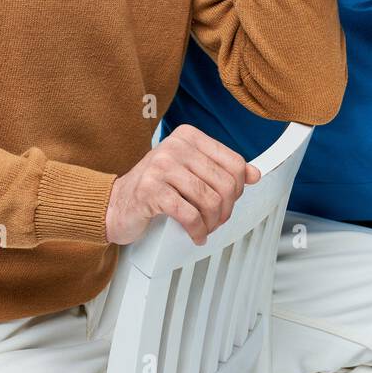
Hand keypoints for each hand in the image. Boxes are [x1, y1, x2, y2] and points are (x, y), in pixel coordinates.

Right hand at [104, 124, 260, 245]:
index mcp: (188, 136)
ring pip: (210, 200)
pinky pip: (189, 215)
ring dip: (213, 223)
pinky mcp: (151, 190)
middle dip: (226, 210)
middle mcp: (175, 146)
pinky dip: (197, 231)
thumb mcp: (189, 171)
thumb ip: (219, 169)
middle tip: (216, 220)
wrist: (116, 204)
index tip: (229, 201)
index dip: (238, 189)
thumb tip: (254, 174)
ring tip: (206, 229)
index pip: (234, 162)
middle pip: (225, 183)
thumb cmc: (154, 188)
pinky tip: (196, 235)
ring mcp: (161, 166)